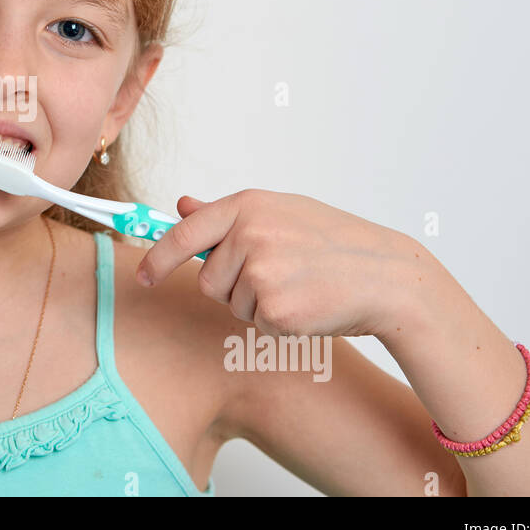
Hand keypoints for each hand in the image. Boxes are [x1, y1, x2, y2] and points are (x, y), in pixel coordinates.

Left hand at [134, 189, 439, 338]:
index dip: (157, 258)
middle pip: (207, 279)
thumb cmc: (334, 242)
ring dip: (258, 303)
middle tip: (280, 274)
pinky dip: (278, 322)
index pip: (183, 233)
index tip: (143, 277)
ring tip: (298, 284)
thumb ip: (225, 214)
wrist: (385, 275)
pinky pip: (256, 324)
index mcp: (247, 205)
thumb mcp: (280, 212)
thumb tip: (182, 205)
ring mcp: (260, 271)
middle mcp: (249, 234)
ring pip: (231, 304)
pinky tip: (308, 304)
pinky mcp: (274, 308)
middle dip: (233, 286)